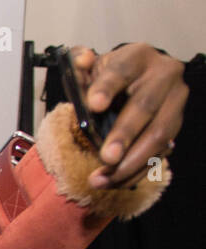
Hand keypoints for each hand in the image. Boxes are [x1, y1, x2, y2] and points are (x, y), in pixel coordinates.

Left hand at [71, 44, 186, 188]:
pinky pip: (160, 153)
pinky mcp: (176, 126)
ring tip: (103, 179)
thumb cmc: (112, 77)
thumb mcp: (94, 67)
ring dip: (131, 162)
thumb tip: (80, 60)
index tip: (93, 106)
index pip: (122, 70)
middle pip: (145, 107)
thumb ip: (81, 65)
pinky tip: (115, 182)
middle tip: (107, 157)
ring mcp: (175, 102)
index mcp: (139, 57)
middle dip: (125, 135)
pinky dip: (137, 171)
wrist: (138, 81)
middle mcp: (164, 76)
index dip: (107, 87)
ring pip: (159, 134)